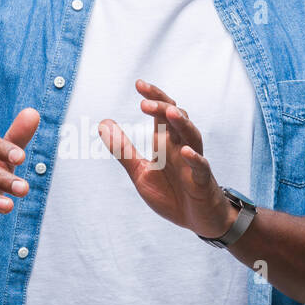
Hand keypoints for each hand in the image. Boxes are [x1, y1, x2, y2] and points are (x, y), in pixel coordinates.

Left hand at [97, 79, 235, 237]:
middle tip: (144, 102)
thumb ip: (122, 149)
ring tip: (170, 112)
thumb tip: (102, 123)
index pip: (162, 113)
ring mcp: (194, 162)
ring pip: (192, 137)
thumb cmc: (171, 193)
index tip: (139, 84)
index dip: (154, 97)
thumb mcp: (140, 172)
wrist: (197, 220)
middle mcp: (182, 147)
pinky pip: (200, 167)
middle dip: (163, 107)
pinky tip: (185, 153)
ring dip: (182, 124)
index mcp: (166, 142)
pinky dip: (194, 159)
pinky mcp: (202, 181)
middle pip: (177, 118)